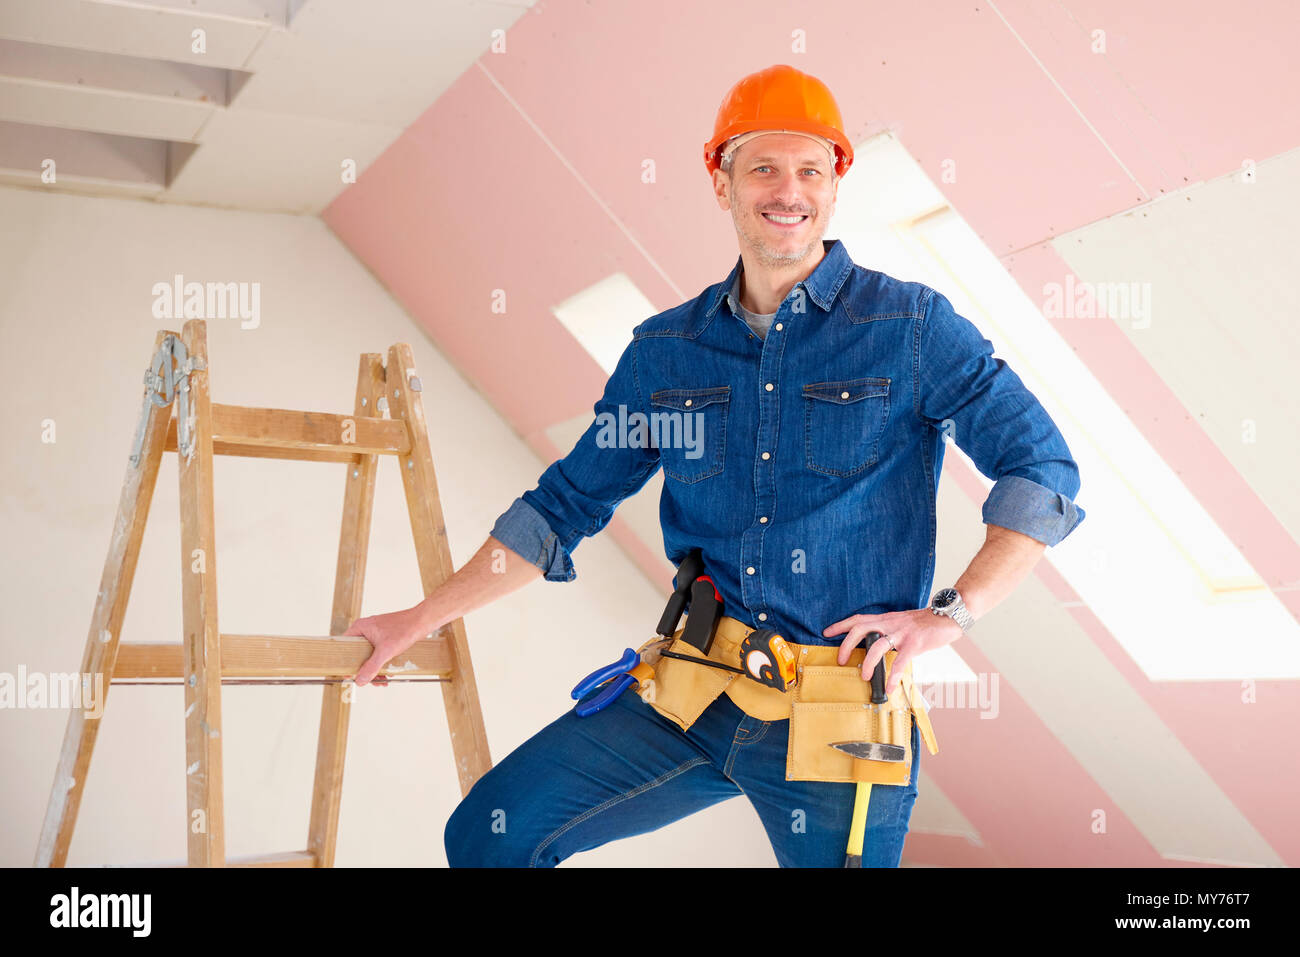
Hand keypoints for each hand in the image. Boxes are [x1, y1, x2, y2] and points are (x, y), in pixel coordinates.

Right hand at [343, 604, 433, 685]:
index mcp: (360, 628)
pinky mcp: (384, 639)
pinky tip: (389, 673)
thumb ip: (372, 667)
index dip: (345, 663)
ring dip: (374, 670)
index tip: (348, 676)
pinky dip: (382, 664)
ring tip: (383, 680)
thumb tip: (360, 681)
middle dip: (364, 670)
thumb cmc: (405, 629)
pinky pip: (377, 655)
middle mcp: (365, 631)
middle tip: (370, 681)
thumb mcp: (386, 651)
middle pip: (357, 655)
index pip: (343, 647)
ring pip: (368, 657)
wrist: (422, 622)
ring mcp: (374, 635)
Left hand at [822, 608, 963, 695]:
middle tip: (841, 660)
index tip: (826, 632)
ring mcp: (901, 633)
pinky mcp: (914, 644)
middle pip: (860, 629)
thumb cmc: (925, 622)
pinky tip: (890, 688)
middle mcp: (890, 623)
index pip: (858, 619)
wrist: (947, 616)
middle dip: (847, 644)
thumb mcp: (901, 622)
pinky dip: (893, 676)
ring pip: (877, 645)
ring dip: (868, 662)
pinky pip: (901, 662)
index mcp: (886, 618)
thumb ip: (888, 630)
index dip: (841, 625)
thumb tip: (875, 644)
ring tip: (865, 676)